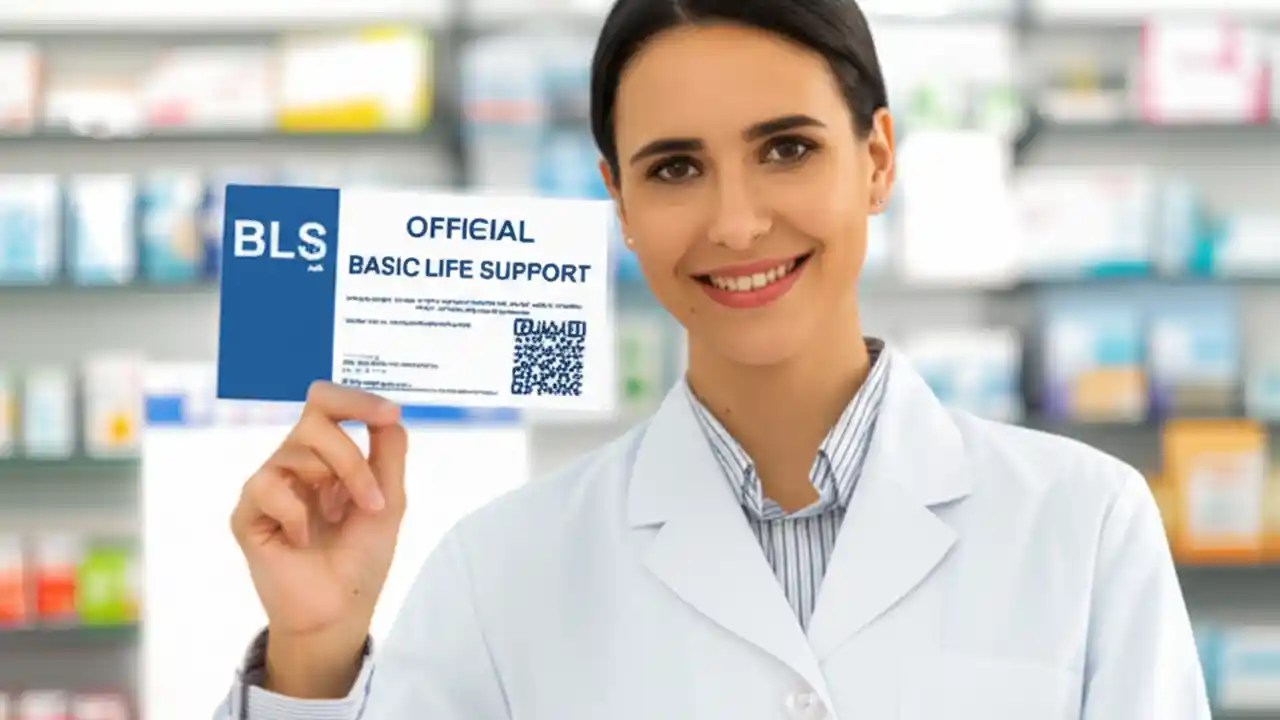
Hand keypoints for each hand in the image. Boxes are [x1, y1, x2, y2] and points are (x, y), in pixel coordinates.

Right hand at [230, 380, 407, 696]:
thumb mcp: (389, 499)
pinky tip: (301, 539)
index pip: (329, 404)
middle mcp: (294, 461)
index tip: (389, 413)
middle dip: (351, 459)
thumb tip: (390, 410)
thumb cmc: (362, 555)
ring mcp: (268, 485)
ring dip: (335, 487)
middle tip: (372, 500)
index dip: (356, 400)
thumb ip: (389, 451)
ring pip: (296, 451)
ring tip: (339, 522)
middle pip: (315, 419)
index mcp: (327, 454)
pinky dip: (295, 513)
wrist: (339, 608)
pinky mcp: (246, 513)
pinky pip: (267, 487)